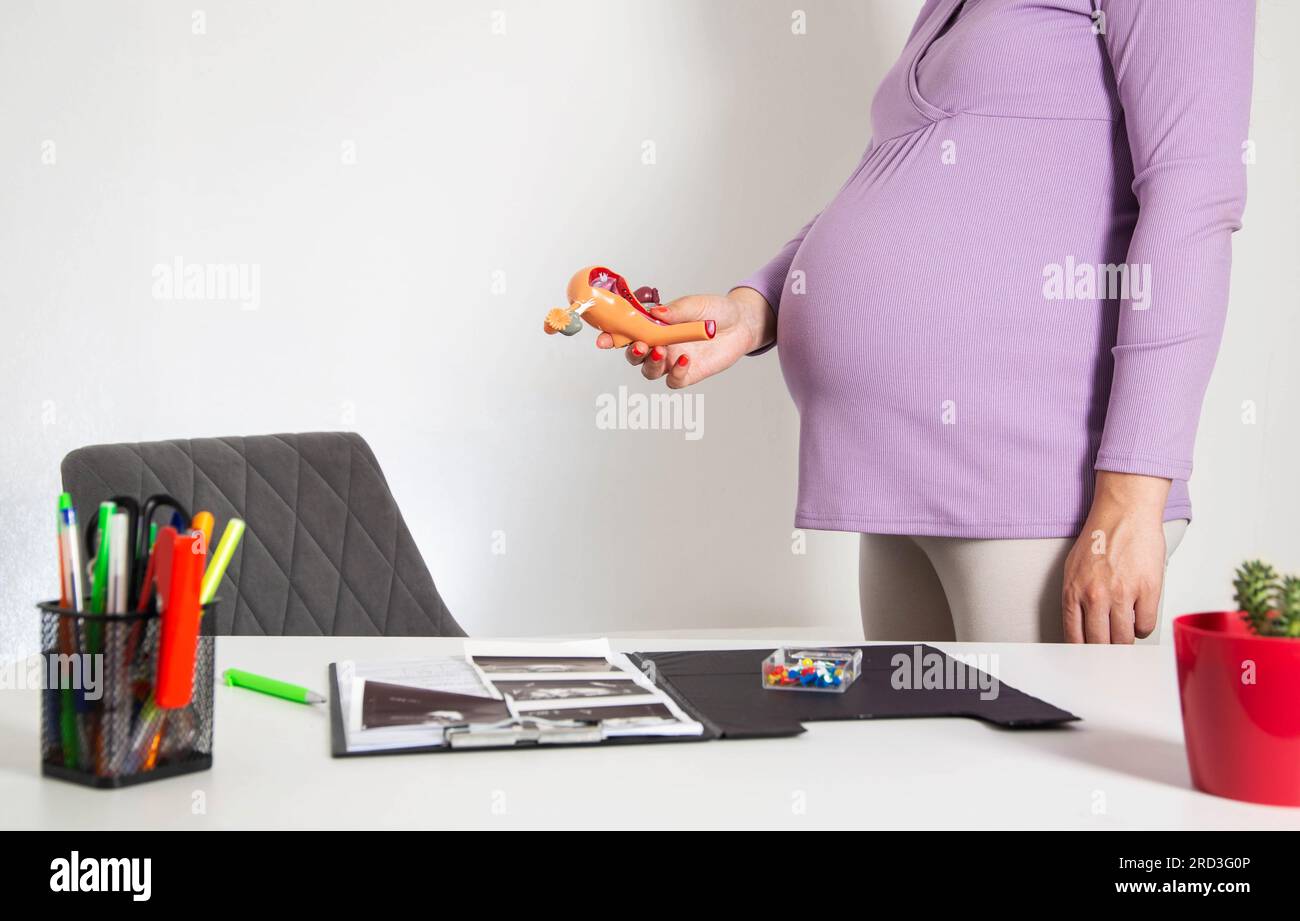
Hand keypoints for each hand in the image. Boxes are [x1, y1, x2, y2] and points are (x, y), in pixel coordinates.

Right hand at [596, 286, 774, 388]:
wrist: (741, 323)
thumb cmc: (714, 311)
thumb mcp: (695, 305)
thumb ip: (675, 311)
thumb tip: (654, 313)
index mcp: (653, 326)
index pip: (627, 333)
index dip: (611, 337)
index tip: (602, 339)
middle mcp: (658, 345)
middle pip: (634, 356)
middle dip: (631, 353)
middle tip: (640, 346)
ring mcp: (672, 361)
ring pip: (650, 371)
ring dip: (651, 364)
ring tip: (662, 351)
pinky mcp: (688, 374)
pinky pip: (674, 381)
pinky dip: (675, 373)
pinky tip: (685, 360)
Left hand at [1062, 472, 1171, 642]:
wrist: (1124, 513)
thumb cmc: (1099, 538)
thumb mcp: (1073, 569)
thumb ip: (1075, 599)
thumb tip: (1080, 630)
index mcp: (1073, 591)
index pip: (1073, 638)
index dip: (1082, 654)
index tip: (1088, 660)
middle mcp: (1095, 596)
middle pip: (1099, 644)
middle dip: (1105, 651)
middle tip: (1110, 652)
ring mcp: (1122, 594)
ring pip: (1124, 639)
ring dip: (1125, 640)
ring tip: (1125, 633)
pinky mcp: (1147, 590)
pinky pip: (1145, 626)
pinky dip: (1142, 626)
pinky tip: (1139, 615)